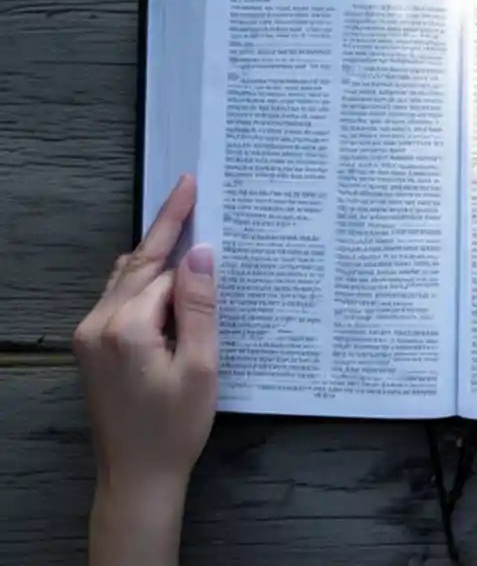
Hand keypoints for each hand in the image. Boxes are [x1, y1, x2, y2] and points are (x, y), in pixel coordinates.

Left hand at [73, 174, 217, 565]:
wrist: (136, 477)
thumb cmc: (175, 428)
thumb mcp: (200, 368)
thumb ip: (199, 307)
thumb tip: (201, 253)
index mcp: (125, 327)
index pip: (168, 273)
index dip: (193, 246)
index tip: (198, 190)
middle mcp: (98, 324)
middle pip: (140, 264)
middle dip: (166, 226)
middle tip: (187, 185)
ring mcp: (89, 335)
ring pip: (127, 278)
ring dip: (155, 252)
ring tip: (180, 217)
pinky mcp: (91, 347)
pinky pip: (119, 298)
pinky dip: (143, 278)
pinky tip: (161, 268)